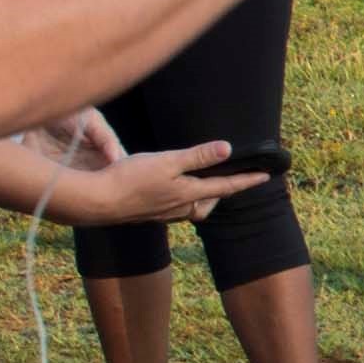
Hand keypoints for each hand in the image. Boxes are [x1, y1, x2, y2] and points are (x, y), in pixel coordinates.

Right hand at [48, 137, 244, 226]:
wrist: (98, 203)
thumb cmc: (130, 179)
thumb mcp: (167, 162)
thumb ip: (198, 156)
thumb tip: (227, 149)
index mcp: (188, 194)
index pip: (226, 187)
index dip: (247, 180)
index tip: (265, 176)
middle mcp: (180, 208)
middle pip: (210, 201)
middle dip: (224, 191)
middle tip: (235, 178)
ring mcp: (164, 213)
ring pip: (192, 206)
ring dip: (203, 196)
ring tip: (206, 182)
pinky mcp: (149, 213)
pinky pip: (175, 208)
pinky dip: (183, 198)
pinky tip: (173, 190)